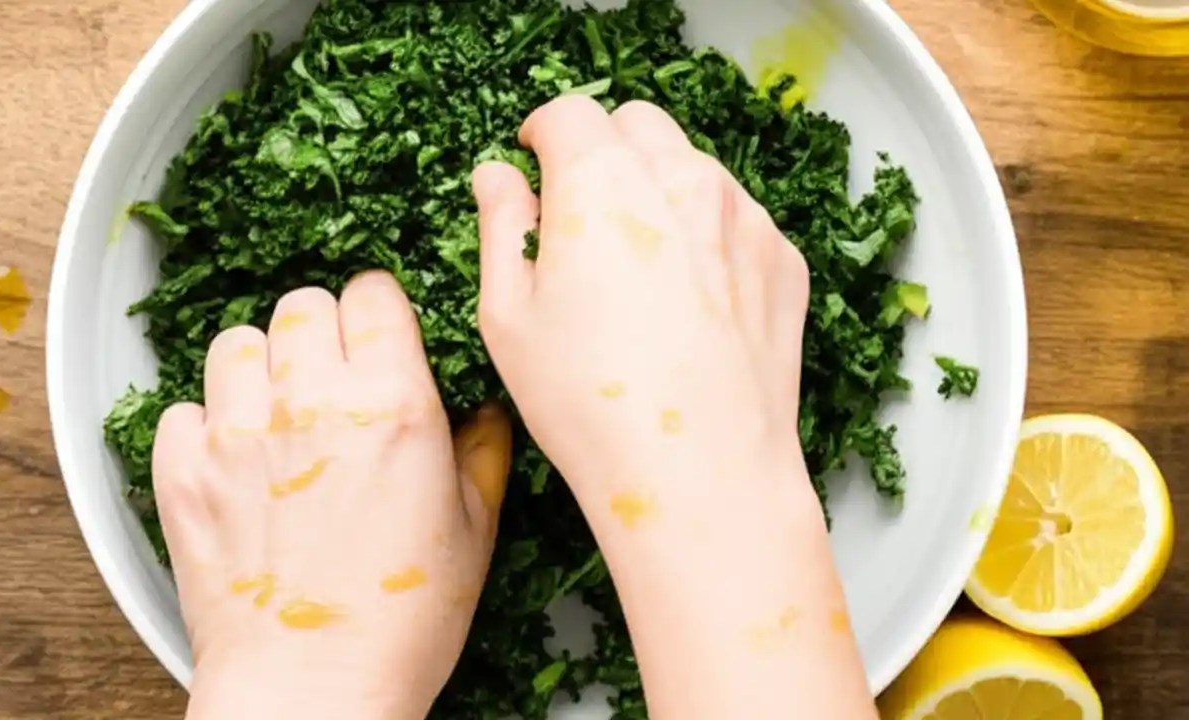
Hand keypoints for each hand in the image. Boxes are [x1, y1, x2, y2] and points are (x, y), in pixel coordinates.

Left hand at [152, 274, 510, 719]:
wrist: (311, 692)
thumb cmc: (402, 625)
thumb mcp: (475, 531)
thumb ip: (482, 451)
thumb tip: (484, 410)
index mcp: (392, 404)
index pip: (371, 292)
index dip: (378, 310)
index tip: (378, 333)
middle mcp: (312, 401)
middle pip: (301, 303)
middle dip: (320, 329)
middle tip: (331, 375)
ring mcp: (239, 433)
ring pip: (235, 341)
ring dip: (259, 365)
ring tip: (277, 412)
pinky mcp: (184, 473)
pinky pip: (183, 409)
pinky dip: (205, 424)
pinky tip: (235, 461)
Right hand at [473, 96, 811, 551]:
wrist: (702, 475)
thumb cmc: (589, 404)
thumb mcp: (508, 316)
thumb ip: (500, 226)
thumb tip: (498, 176)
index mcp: (602, 183)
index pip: (569, 113)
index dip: (542, 135)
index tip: (534, 162)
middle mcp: (682, 179)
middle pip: (636, 124)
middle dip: (602, 151)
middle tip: (580, 216)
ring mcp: (743, 217)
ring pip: (691, 166)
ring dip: (657, 190)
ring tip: (635, 268)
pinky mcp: (781, 258)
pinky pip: (734, 217)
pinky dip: (705, 233)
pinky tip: (686, 301)